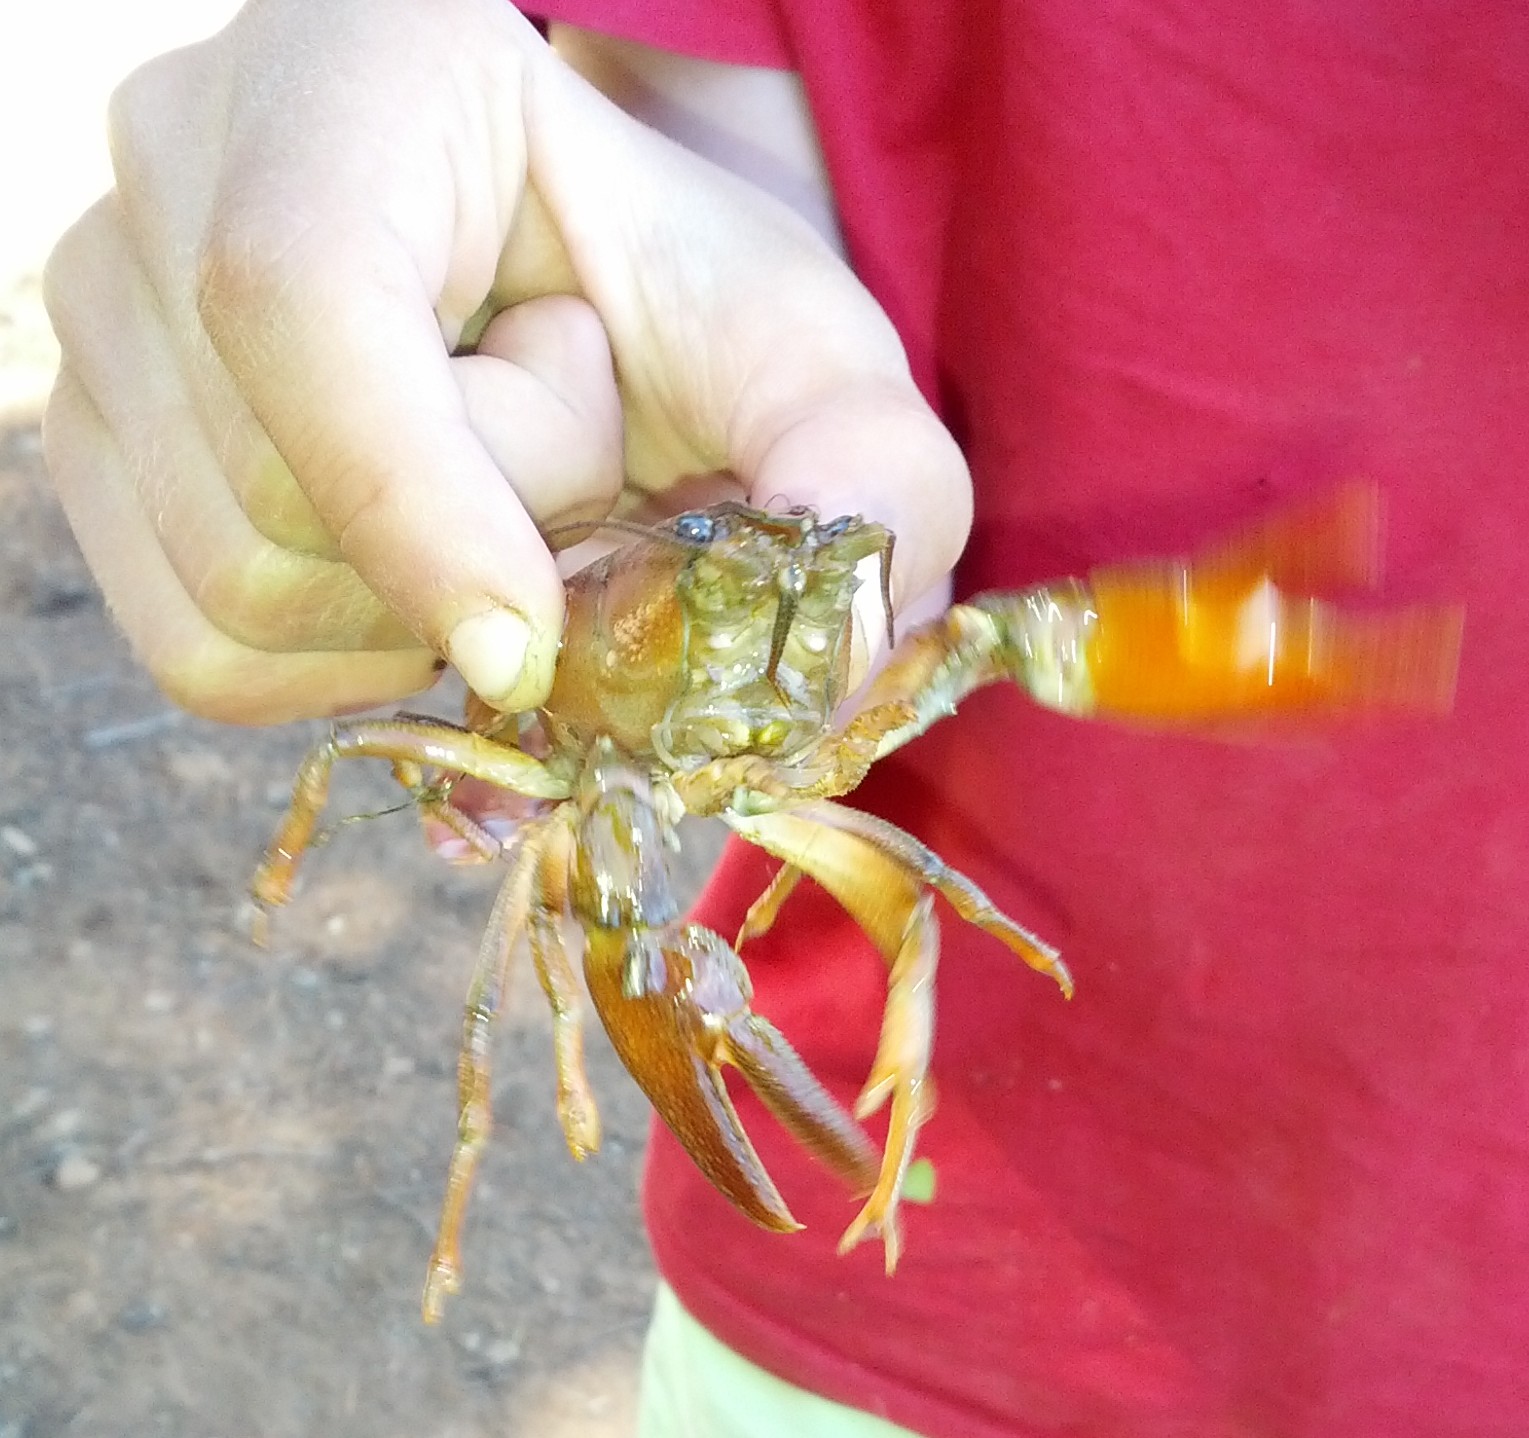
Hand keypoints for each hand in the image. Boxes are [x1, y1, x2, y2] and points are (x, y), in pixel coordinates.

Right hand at [43, 0, 970, 723]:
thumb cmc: (676, 290)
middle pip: (288, 489)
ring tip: (490, 485)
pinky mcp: (95, 447)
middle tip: (573, 453)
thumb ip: (873, 467)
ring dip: (421, 599)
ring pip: (242, 592)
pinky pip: (203, 653)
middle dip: (484, 540)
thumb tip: (843, 655)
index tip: (531, 648)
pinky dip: (342, 661)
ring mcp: (101, 315)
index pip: (300, 292)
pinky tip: (425, 567)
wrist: (564, 276)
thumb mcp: (799, 345)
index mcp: (347, 75)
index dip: (416, 496)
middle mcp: (173, 170)